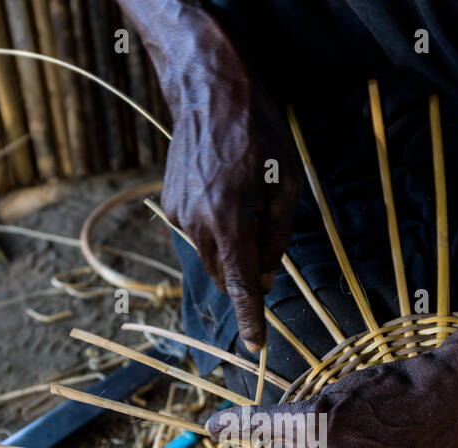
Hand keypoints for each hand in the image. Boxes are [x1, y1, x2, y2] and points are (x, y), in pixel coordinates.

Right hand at [156, 16, 301, 349]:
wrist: (208, 91)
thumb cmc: (258, 132)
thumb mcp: (287, 184)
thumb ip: (277, 237)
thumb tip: (266, 278)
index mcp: (230, 221)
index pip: (243, 285)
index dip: (251, 319)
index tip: (255, 346)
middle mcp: (197, 224)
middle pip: (227, 275)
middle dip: (248, 274)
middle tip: (268, 239)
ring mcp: (179, 214)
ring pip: (212, 256)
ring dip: (233, 248)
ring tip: (247, 202)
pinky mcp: (170, 204)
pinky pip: (199, 234)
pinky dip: (217, 230)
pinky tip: (227, 193)